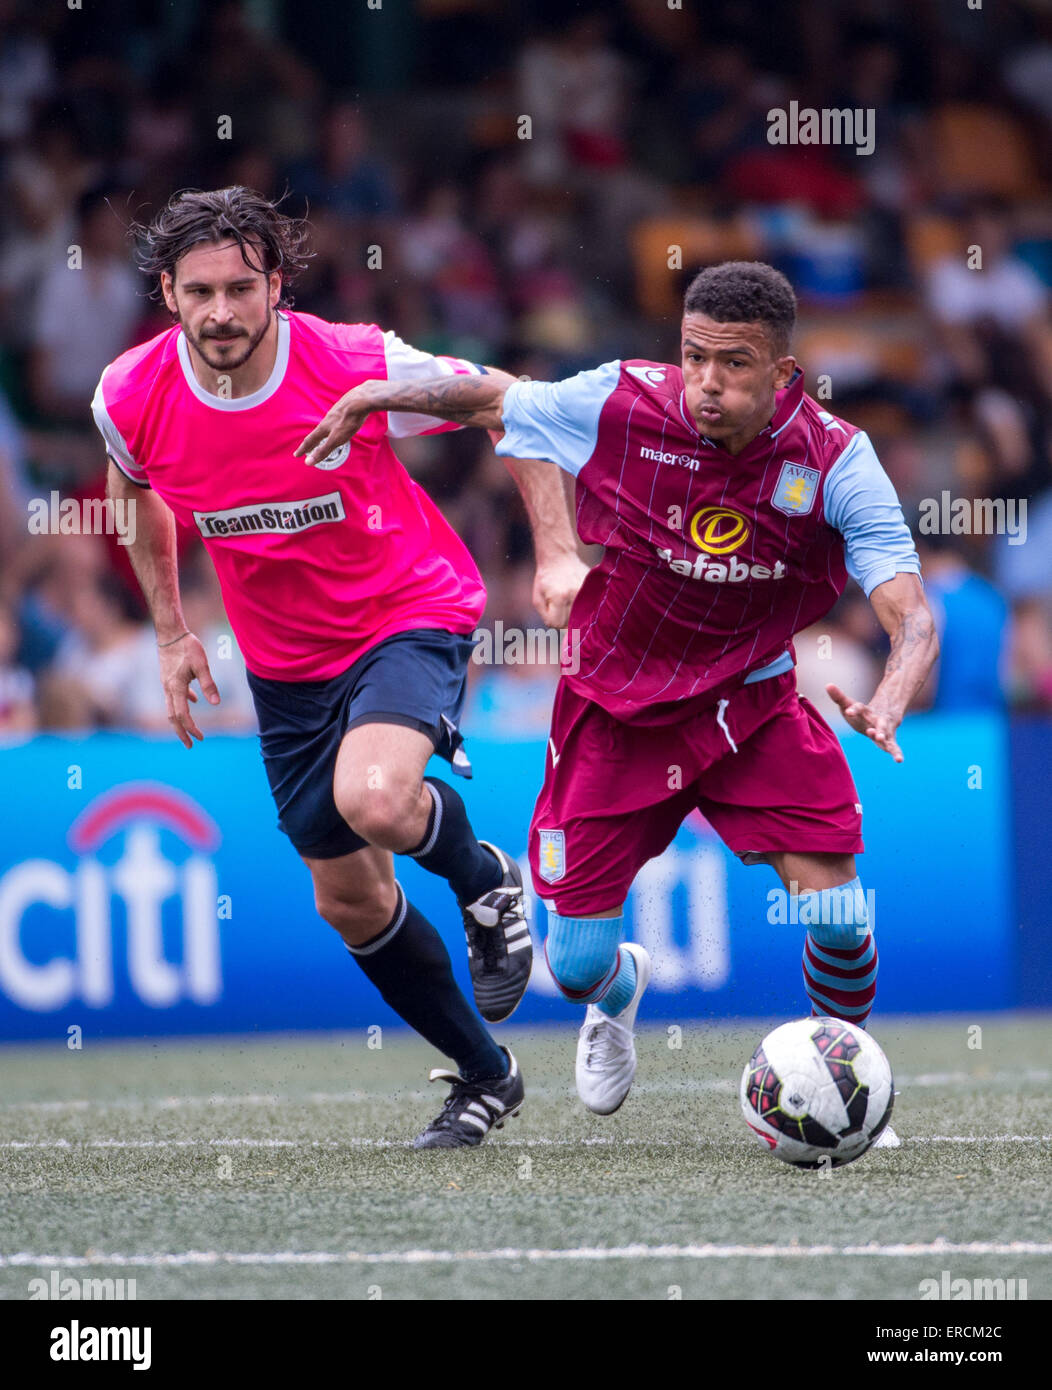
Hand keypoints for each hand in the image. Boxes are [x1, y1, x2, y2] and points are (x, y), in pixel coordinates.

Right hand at [160, 633, 219, 747]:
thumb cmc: (187, 646)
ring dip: (180, 721)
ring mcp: (166, 684)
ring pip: (171, 708)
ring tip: (189, 730)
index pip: (182, 715)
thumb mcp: (202, 665)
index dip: (191, 728)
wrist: (170, 633)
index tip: (200, 738)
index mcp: (175, 688)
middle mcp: (168, 689)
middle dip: (181, 733)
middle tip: (190, 746)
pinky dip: (184, 702)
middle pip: (172, 717)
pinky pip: (175, 696)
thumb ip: (209, 684)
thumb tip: (216, 703)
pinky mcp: (168, 678)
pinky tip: (194, 701)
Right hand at [294, 384, 375, 465]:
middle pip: (317, 432)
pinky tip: (338, 423)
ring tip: (321, 436)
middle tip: (305, 447)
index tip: (296, 455)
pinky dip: (333, 424)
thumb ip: (323, 450)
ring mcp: (336, 413)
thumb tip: (307, 462)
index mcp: (324, 427)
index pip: (310, 440)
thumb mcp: (336, 439)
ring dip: (321, 432)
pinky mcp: (345, 408)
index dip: (303, 449)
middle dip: (311, 442)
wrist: (362, 400)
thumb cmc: (349, 420)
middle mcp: (328, 419)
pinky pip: (336, 418)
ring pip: (326, 424)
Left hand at [533, 552, 589, 628]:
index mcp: (559, 597)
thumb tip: (560, 630)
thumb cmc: (545, 579)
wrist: (559, 557)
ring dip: (573, 613)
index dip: (552, 620)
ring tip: (567, 601)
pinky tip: (576, 598)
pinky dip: (582, 607)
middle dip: (563, 618)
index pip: (557, 624)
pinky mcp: (593, 590)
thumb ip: (546, 617)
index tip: (550, 610)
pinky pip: (588, 608)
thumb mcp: (537, 598)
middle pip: (570, 622)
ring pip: (581, 616)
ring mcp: (586, 592)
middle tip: (559, 606)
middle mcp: (574, 595)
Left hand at [826, 684, 903, 762]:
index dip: (854, 709)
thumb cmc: (861, 713)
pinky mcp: (889, 739)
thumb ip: (839, 697)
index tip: (848, 711)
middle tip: (873, 732)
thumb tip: (827, 685)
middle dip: (877, 729)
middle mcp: (877, 720)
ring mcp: (884, 729)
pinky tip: (899, 760)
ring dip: (885, 740)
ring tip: (885, 745)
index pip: (859, 708)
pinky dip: (896, 753)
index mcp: (866, 711)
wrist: (882, 714)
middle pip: (879, 724)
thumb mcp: (849, 704)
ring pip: (887, 736)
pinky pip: (893, 746)